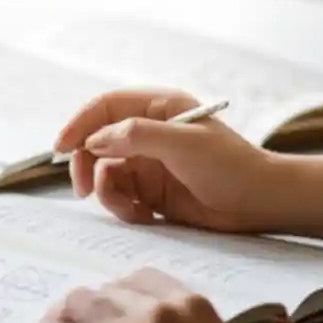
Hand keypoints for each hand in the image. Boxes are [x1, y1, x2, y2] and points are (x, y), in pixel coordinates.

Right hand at [54, 89, 322, 243]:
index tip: (61, 148)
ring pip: (103, 174)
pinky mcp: (150, 191)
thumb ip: (135, 136)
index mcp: (157, 107)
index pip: (103, 107)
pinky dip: (123, 208)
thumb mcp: (184, 143)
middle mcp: (148, 132)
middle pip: (94, 142)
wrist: (261, 205)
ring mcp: (147, 162)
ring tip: (131, 208)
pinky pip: (119, 196)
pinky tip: (145, 216)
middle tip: (83, 190)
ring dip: (107, 193)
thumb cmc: (231, 166)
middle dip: (85, 165)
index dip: (78, 124)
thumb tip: (94, 141)